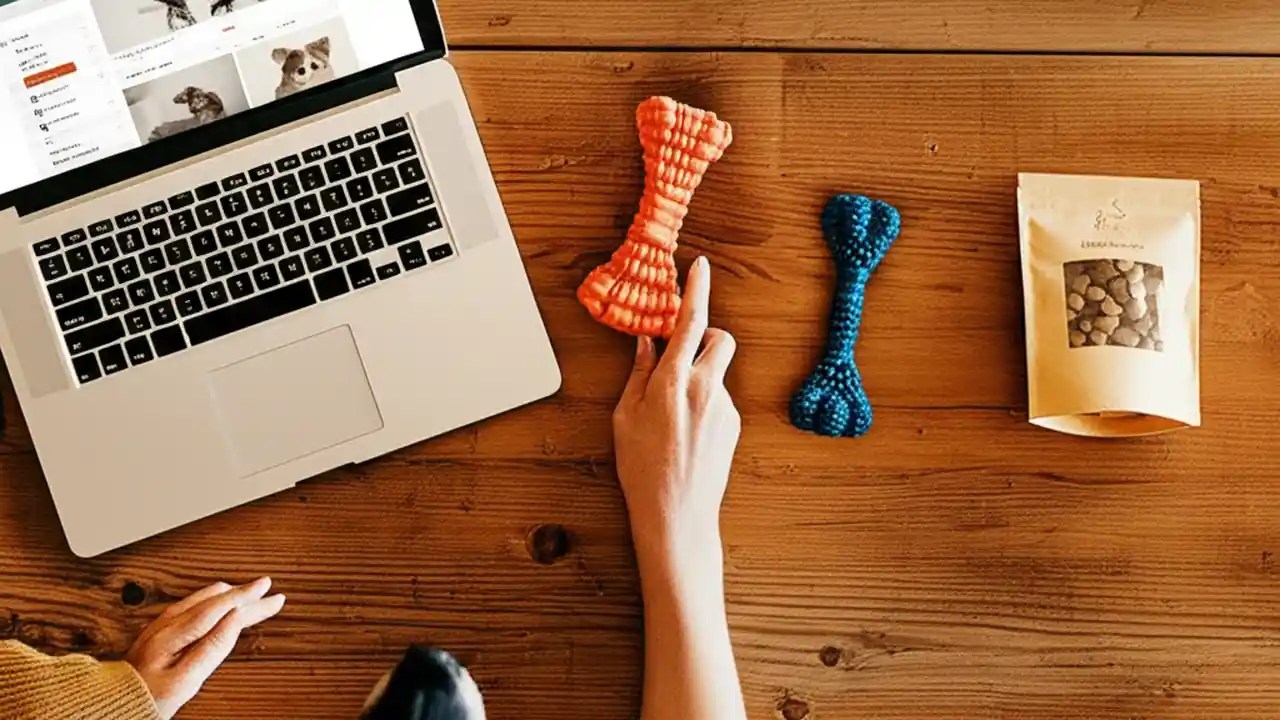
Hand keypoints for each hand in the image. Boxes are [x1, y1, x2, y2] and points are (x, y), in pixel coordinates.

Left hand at [125, 577, 285, 718]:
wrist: (112, 705)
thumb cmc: (146, 698)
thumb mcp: (186, 680)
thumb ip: (212, 647)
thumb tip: (236, 620)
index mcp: (175, 633)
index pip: (223, 609)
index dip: (251, 602)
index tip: (274, 597)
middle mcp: (167, 624)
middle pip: (214, 600)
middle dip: (245, 594)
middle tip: (269, 592)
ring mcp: (160, 626)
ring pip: (201, 599)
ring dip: (229, 594)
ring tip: (248, 592)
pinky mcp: (155, 632)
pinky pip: (191, 605)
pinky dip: (213, 600)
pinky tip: (217, 602)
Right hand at [613, 257, 740, 558]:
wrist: (677, 514)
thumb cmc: (643, 469)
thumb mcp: (625, 417)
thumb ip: (638, 373)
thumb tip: (646, 341)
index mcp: (672, 381)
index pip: (691, 322)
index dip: (697, 290)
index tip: (700, 267)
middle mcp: (704, 388)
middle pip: (720, 338)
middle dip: (705, 335)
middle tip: (682, 350)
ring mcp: (724, 407)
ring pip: (718, 371)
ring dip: (700, 374)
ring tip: (672, 411)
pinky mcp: (734, 425)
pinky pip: (720, 399)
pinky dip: (704, 402)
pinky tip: (685, 432)